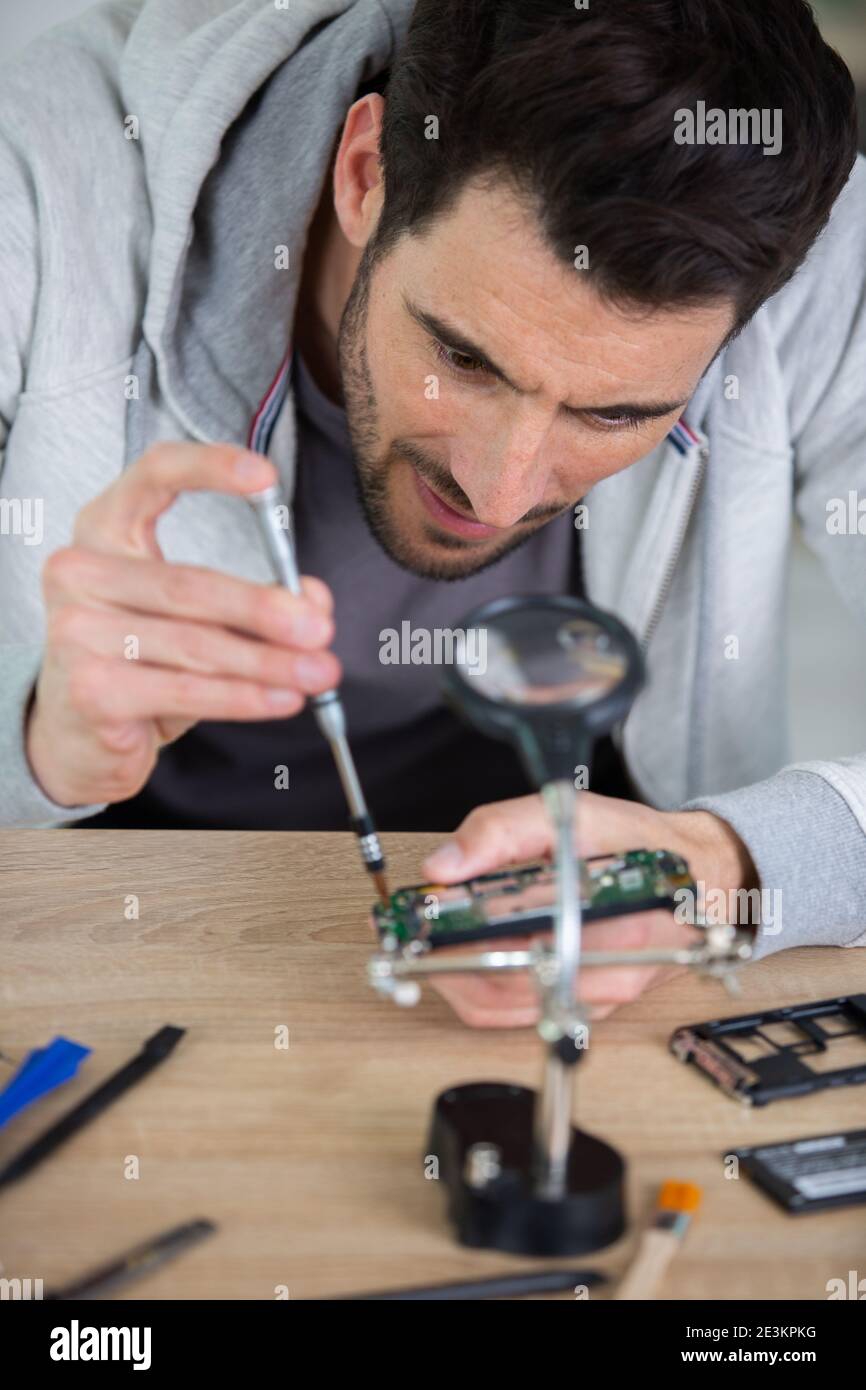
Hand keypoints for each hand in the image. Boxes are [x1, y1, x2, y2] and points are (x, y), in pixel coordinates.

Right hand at [26, 443, 340, 807]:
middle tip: (320, 628)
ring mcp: (75, 631)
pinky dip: (244, 697)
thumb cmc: (139, 663)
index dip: (209, 468)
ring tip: (318, 672)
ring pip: (196, 643)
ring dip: (268, 662)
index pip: (153, 475)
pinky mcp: (89, 690)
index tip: (267, 479)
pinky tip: (282, 699)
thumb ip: (255, 600)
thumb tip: (313, 599)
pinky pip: (186, 690)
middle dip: (265, 609)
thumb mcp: (198, 620)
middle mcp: (79, 573)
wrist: (81, 735)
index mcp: (104, 530)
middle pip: (189, 583)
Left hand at [420, 792, 756, 1027]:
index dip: (454, 940)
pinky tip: (460, 953)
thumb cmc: (639, 844)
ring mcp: (593, 997)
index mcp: (610, 923)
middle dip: (441, 959)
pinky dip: (475, 984)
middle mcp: (606, 974)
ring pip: (499, 1007)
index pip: (515, 948)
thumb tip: (445, 865)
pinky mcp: (580, 1005)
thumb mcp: (573, 813)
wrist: (697, 876)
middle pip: (499, 987)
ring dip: (451, 975)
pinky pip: (514, 1011)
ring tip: (426, 938)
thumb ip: (505, 830)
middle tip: (409, 930)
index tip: (417, 920)